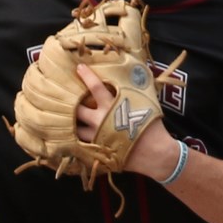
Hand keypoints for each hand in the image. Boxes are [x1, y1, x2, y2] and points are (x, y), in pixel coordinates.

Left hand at [73, 63, 173, 178]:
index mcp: (112, 107)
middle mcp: (100, 121)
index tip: (79, 67)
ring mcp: (96, 138)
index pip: (96, 87)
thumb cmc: (153, 127)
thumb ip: (132, 91)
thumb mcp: (145, 103)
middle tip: (65, 97)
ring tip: (67, 118)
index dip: (87, 76)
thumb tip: (133, 75)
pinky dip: (76, 140)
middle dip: (70, 102)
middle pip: (78, 109)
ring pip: (75, 129)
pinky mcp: (96, 152)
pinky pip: (80, 145)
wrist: (156, 154)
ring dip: (71, 123)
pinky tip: (73, 137)